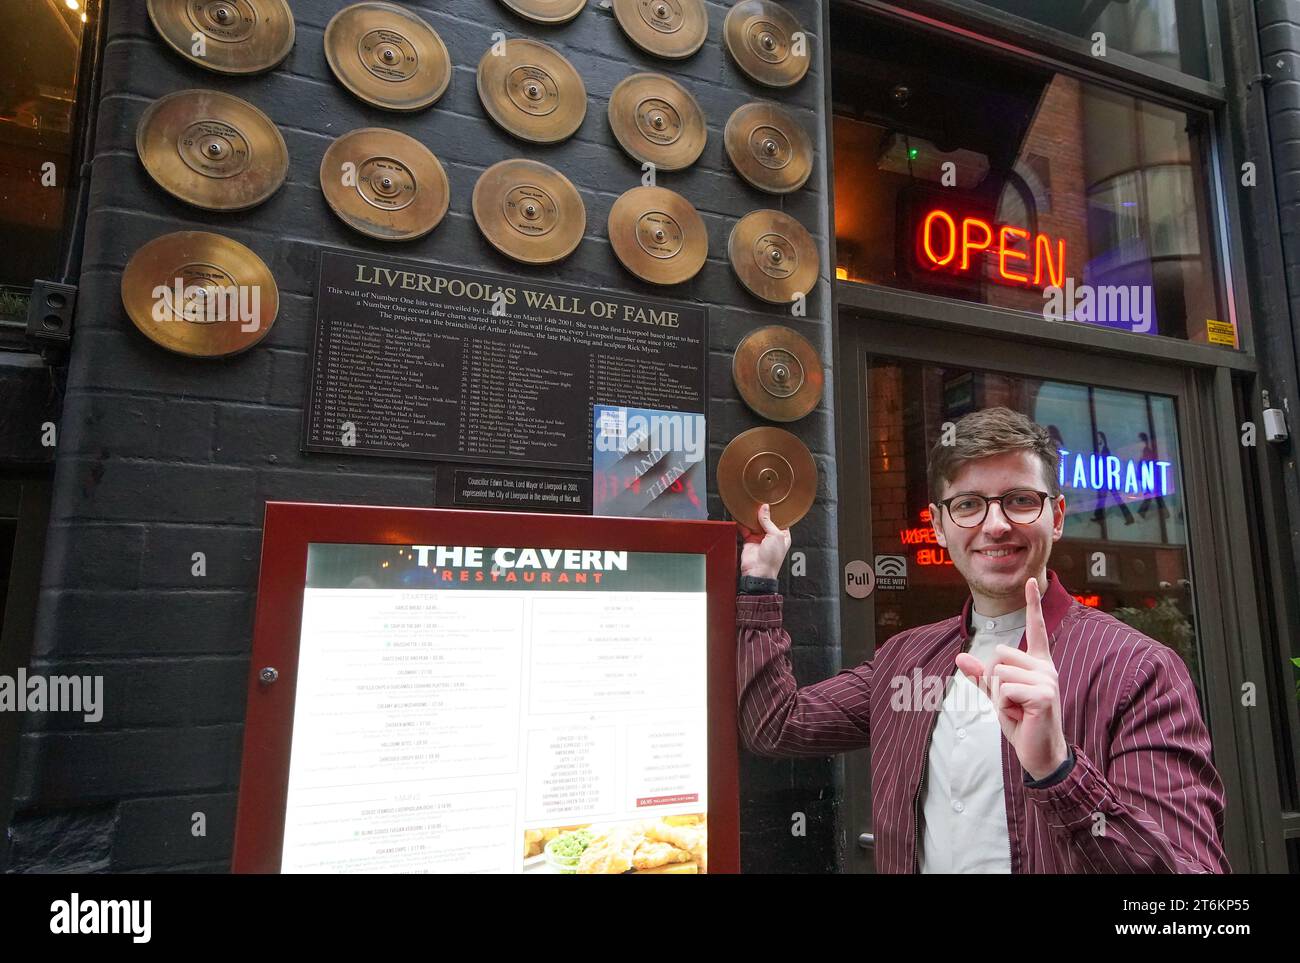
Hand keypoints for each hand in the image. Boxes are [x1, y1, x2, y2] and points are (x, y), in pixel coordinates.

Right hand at [738, 503, 790, 579]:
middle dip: (763, 513)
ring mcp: (760, 538)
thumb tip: (765, 509)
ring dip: (752, 517)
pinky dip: (742, 523)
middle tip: (759, 502)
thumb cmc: (772, 559)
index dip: (776, 512)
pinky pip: (745, 529)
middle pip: (766, 520)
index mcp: (783, 535)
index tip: (771, 502)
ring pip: (755, 523)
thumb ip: (768, 521)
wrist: (758, 572)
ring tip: (750, 507)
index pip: (780, 520)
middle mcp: (771, 536)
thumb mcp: (775, 536)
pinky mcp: (749, 540)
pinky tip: (741, 516)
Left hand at [954, 578, 1069, 780]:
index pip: (1035, 628)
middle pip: (999, 655)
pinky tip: (1020, 716)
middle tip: (1011, 702)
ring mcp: (1047, 680)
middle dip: (994, 681)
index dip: (1032, 604)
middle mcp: (1046, 667)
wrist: (1039, 752)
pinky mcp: (1044, 694)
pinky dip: (1003, 706)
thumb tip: (960, 656)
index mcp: (1037, 663)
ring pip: (999, 673)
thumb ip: (980, 676)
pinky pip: (1004, 690)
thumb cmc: (1021, 722)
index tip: (1031, 580)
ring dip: (998, 696)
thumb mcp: (997, 696)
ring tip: (1016, 710)